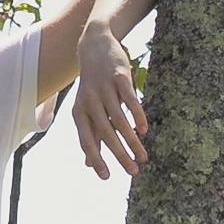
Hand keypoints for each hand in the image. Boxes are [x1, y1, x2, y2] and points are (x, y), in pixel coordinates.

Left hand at [72, 18, 147, 179]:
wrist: (94, 45)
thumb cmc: (92, 84)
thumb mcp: (86, 108)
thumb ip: (90, 135)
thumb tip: (88, 165)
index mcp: (79, 112)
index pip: (86, 140)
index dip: (96, 159)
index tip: (107, 177)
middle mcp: (89, 101)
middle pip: (105, 134)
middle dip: (120, 155)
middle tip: (133, 172)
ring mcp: (104, 88)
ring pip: (119, 120)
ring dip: (131, 141)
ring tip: (143, 157)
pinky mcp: (119, 77)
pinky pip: (130, 100)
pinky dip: (137, 116)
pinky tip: (144, 130)